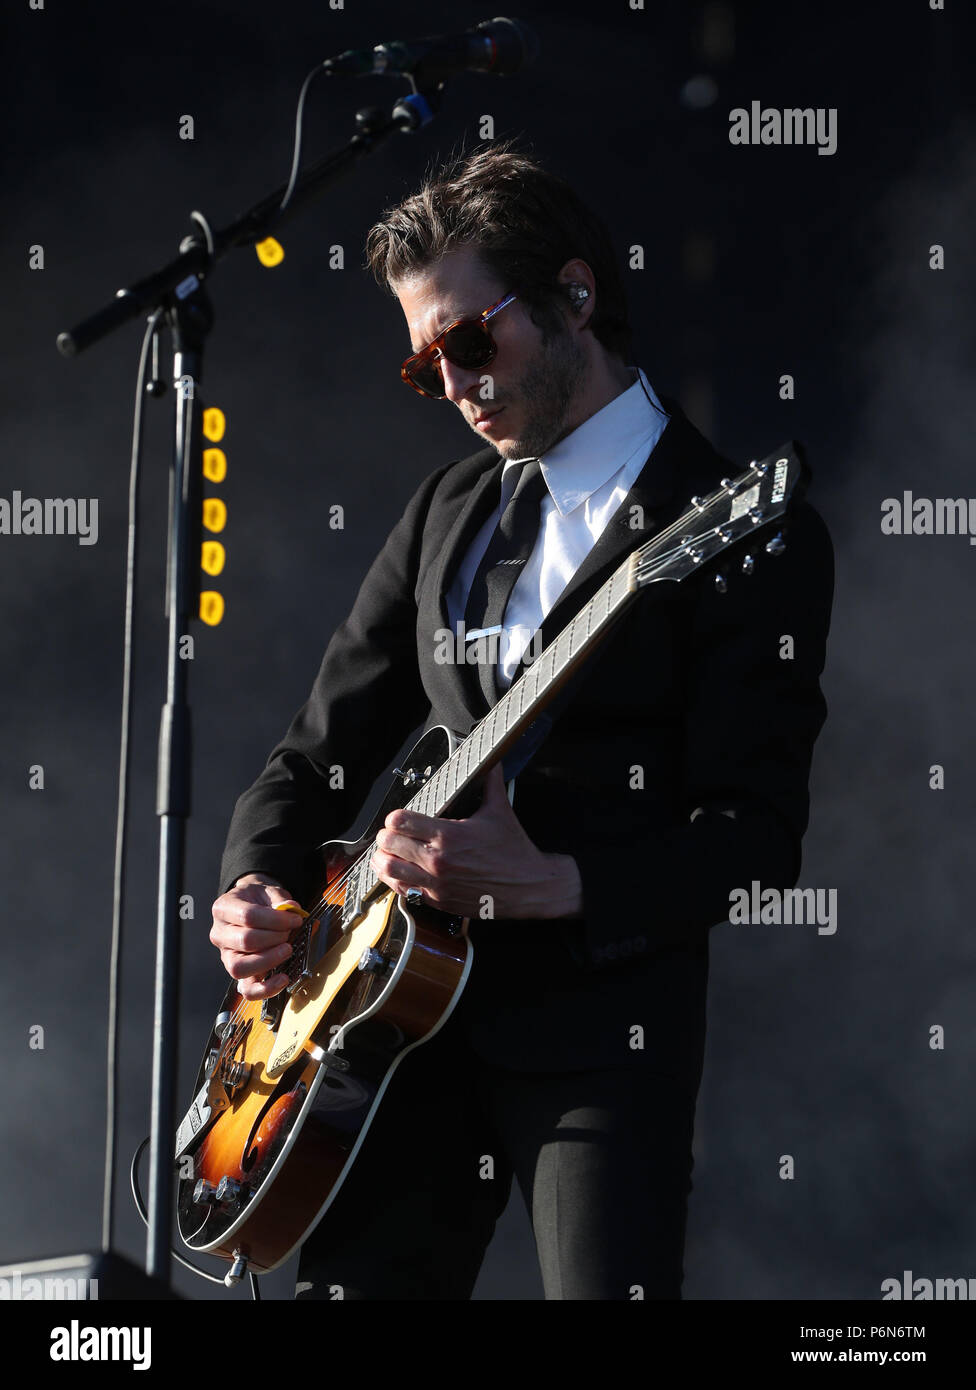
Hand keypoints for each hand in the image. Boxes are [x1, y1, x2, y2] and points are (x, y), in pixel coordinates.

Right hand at [209, 873, 303, 999]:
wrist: (251, 906)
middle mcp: (220, 934)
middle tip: (289, 933)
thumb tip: (292, 910)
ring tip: (286, 950)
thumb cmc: (258, 900)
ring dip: (269, 960)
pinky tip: (283, 978)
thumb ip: (280, 899)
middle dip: (275, 938)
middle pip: (245, 941)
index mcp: (223, 909)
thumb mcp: (268, 891)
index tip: (295, 920)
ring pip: (240, 968)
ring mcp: (226, 956)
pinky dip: (266, 988)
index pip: (248, 916)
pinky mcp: (238, 972)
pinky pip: (247, 989)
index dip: (276, 919)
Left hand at [371, 763, 582, 920]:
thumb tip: (490, 761)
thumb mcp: (500, 811)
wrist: (530, 887)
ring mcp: (436, 883)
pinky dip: (395, 881)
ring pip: (389, 870)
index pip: (400, 821)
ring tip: (386, 853)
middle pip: (389, 843)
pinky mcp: (438, 901)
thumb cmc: (515, 850)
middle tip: (390, 834)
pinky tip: (399, 873)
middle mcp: (438, 860)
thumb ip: (490, 782)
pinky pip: (403, 891)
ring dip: (383, 859)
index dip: (394, 817)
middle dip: (386, 836)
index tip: (398, 817)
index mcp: (449, 835)